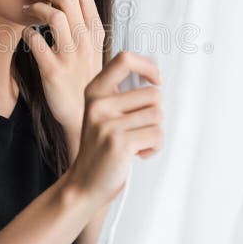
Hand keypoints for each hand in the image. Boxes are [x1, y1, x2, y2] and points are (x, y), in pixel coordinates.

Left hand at [21, 0, 105, 136]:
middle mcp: (86, 41)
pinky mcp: (53, 71)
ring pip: (53, 15)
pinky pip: (35, 41)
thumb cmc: (83, 77)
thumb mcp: (92, 49)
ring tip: (27, 10)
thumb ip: (82, 24)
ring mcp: (71, 56)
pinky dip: (27, 32)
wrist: (83, 115)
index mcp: (96, 32)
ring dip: (36, 7)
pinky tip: (26, 35)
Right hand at [67, 51, 163, 204]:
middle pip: (153, 94)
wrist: (85, 184)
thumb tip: (156, 79)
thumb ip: (123, 95)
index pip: (125, 59)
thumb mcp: (103, 114)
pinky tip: (138, 154)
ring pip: (157, 115)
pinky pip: (157, 135)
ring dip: (154, 133)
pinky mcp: (120, 142)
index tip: (156, 80)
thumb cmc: (101, 149)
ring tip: (137, 143)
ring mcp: (107, 123)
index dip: (147, 66)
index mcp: (95, 91)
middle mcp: (99, 104)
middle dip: (154, 114)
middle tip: (137, 129)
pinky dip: (154, 147)